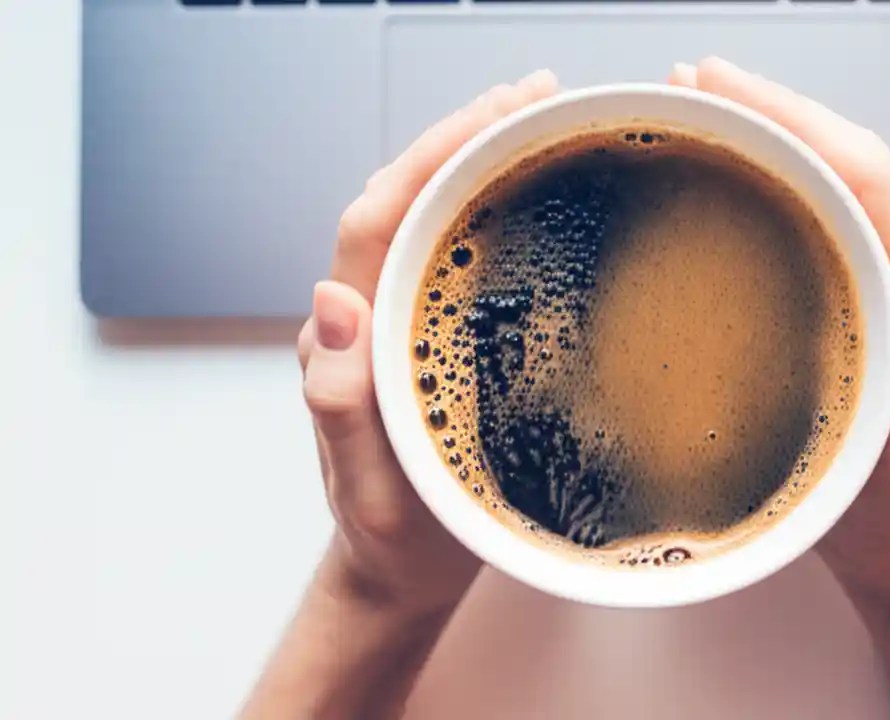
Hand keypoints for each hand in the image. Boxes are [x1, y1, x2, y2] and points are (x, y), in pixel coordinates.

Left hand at [295, 70, 559, 616]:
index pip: (378, 218)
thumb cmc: (390, 536)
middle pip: (403, 198)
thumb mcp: (367, 488)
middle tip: (536, 95)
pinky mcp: (429, 338)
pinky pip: (450, 254)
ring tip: (536, 122)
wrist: (399, 570)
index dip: (431, 153)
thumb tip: (329, 302)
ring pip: (426, 218)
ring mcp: (398, 323)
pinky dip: (486, 208)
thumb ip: (337, 404)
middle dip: (461, 135)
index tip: (499, 110)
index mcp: (351, 339)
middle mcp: (368, 315)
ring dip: (474, 160)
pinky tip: (528, 194)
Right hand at [672, 59, 889, 596]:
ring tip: (692, 114)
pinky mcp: (842, 303)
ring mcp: (872, 284)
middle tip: (689, 84)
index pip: (867, 174)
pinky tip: (713, 183)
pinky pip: (802, 228)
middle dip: (769, 111)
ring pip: (819, 187)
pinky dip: (756, 191)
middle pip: (840, 162)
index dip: (798, 118)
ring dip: (760, 141)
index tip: (728, 86)